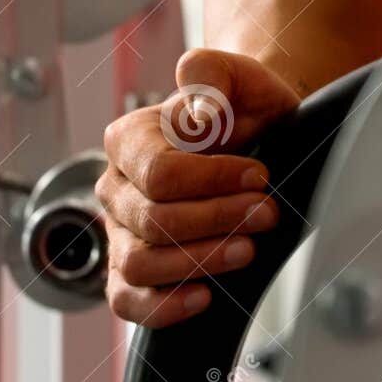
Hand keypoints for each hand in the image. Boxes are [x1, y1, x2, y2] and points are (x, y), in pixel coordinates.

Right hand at [97, 49, 300, 328]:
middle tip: (266, 214)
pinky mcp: (129, 269)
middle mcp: (115, 186)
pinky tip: (204, 296)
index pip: (159, 172)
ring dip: (200, 261)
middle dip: (217, 220)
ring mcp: (118, 230)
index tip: (260, 176)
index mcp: (129, 138)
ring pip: (139, 262)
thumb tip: (200, 116)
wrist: (254, 133)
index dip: (213, 180)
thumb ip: (212, 75)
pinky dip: (162, 306)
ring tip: (247, 249)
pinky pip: (126, 300)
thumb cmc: (243, 105)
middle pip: (154, 220)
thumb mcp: (238, 76)